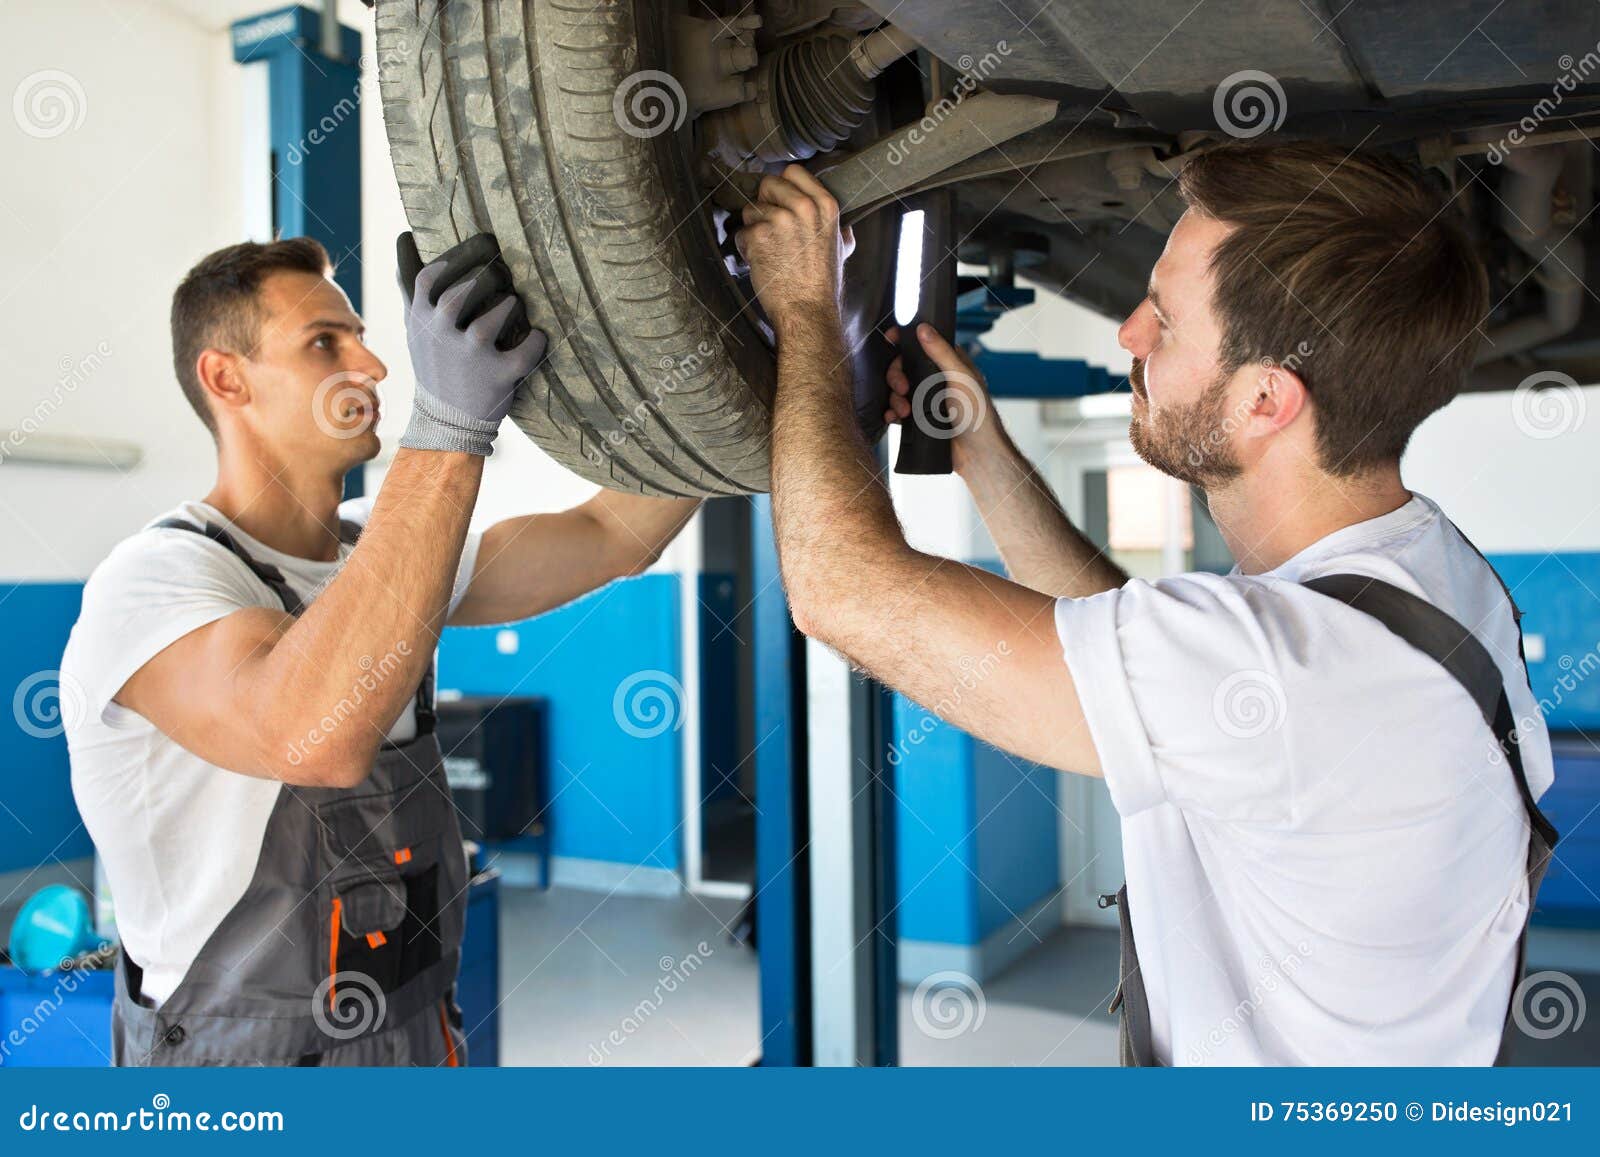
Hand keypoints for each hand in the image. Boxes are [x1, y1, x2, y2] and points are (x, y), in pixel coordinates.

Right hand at [396, 232, 547, 455]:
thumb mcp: (416, 326)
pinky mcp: (498, 377)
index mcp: (421, 320)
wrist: (446, 421)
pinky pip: (525, 351)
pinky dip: (536, 341)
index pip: (431, 278)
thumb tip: (404, 238)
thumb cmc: (435, 364)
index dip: (455, 259)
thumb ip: (412, 285)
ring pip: (493, 317)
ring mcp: (469, 358)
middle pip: (463, 292)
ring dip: (509, 304)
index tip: (476, 250)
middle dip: (486, 277)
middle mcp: (441, 337)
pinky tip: (538, 335)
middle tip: (501, 273)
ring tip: (515, 302)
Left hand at [735, 165, 855, 329]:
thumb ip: (838, 229)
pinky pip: (741, 233)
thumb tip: (844, 225)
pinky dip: (746, 248)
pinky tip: (760, 261)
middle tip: (771, 228)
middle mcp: (803, 207)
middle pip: (767, 185)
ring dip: (754, 229)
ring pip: (751, 209)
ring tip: (768, 249)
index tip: (780, 199)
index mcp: (825, 205)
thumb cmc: (821, 284)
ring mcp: (780, 220)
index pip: (793, 171)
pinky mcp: (759, 236)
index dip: (782, 184)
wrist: (807, 310)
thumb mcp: (840, 248)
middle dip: (764, 204)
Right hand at [884, 323, 995, 473]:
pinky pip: (896, 410)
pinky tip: (893, 418)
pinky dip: (891, 412)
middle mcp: (935, 378)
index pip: (922, 344)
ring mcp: (925, 399)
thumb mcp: (962, 377)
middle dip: (896, 376)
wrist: (976, 453)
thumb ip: (942, 352)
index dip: (904, 340)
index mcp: (948, 363)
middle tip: (903, 388)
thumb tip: (923, 328)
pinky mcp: (917, 418)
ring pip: (897, 389)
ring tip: (905, 412)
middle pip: (903, 366)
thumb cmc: (978, 414)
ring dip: (895, 398)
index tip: (891, 338)